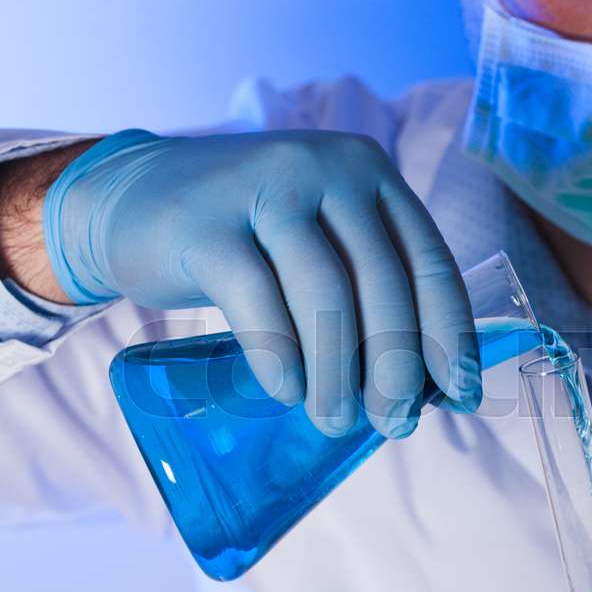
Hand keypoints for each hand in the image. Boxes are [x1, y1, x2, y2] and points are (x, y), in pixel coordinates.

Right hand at [44, 129, 480, 437]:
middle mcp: (327, 168)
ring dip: (337, 372)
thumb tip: (427, 387)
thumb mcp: (319, 238)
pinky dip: (279, 355)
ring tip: (334, 420)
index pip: (431, 261)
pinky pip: (257, 299)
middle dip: (396, 366)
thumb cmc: (246, 237)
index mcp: (370, 174)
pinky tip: (287, 391)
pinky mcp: (206, 223)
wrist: (133, 198)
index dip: (451, 335)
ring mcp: (265, 187)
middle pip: (383, 282)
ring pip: (324, 294)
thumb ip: (368, 286)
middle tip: (395, 423)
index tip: (459, 396)